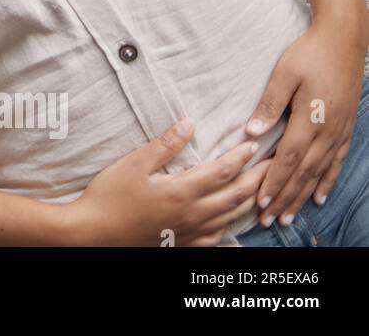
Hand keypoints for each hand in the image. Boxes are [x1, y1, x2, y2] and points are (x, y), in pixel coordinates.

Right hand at [66, 118, 271, 245]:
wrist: (93, 234)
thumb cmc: (109, 197)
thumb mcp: (133, 164)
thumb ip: (164, 144)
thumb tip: (189, 123)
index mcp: (182, 192)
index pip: (222, 172)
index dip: (241, 157)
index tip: (255, 145)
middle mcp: (193, 214)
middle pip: (237, 196)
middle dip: (259, 178)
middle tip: (276, 165)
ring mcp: (190, 233)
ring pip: (232, 217)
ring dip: (251, 201)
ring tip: (263, 188)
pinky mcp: (183, 245)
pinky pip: (218, 237)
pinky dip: (232, 225)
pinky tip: (232, 220)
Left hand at [244, 9, 367, 227]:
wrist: (345, 39)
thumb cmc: (310, 53)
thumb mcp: (284, 73)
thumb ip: (269, 104)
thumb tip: (252, 132)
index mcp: (309, 119)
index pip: (288, 159)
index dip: (274, 183)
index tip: (260, 202)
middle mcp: (327, 131)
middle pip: (303, 173)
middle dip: (284, 197)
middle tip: (269, 219)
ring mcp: (339, 131)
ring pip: (319, 172)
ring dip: (302, 195)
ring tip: (288, 215)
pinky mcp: (346, 128)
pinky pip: (336, 162)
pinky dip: (327, 181)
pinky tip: (320, 196)